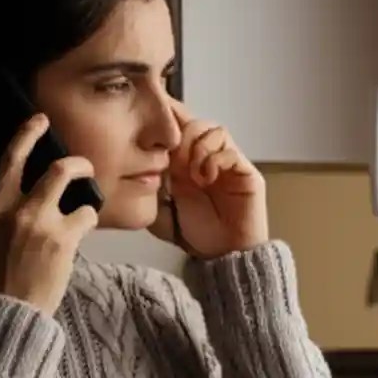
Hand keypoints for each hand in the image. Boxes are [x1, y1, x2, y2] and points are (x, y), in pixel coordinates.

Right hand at [0, 114, 99, 316]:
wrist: (9, 309)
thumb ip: (5, 211)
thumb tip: (23, 190)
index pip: (9, 160)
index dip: (26, 135)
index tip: (40, 120)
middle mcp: (16, 208)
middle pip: (54, 167)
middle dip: (76, 162)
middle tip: (84, 166)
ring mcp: (41, 222)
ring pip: (71, 183)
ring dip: (86, 187)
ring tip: (88, 201)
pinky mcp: (62, 238)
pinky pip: (86, 214)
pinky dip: (88, 220)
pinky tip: (81, 232)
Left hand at [149, 99, 268, 258]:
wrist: (225, 256)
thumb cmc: (196, 235)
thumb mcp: (159, 213)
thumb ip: (147, 192)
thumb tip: (133, 169)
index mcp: (184, 162)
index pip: (176, 126)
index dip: (164, 121)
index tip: (149, 129)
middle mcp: (206, 156)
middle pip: (192, 122)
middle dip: (179, 136)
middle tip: (172, 160)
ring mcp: (226, 162)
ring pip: (213, 130)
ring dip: (197, 146)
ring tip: (191, 172)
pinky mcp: (244, 172)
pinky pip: (230, 151)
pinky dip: (215, 159)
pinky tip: (205, 178)